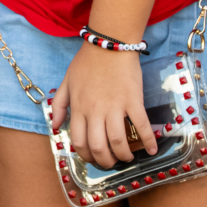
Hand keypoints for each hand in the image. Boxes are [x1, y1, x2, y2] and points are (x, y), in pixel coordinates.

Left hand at [51, 45, 154, 169]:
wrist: (108, 44)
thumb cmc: (87, 62)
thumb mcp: (66, 82)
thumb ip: (59, 104)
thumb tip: (55, 126)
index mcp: (79, 107)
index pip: (79, 141)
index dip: (86, 155)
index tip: (93, 158)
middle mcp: (95, 110)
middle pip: (98, 146)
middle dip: (105, 161)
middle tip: (111, 162)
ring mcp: (115, 106)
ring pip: (118, 141)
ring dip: (123, 155)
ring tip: (127, 157)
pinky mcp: (133, 101)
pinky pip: (141, 126)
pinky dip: (148, 141)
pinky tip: (151, 149)